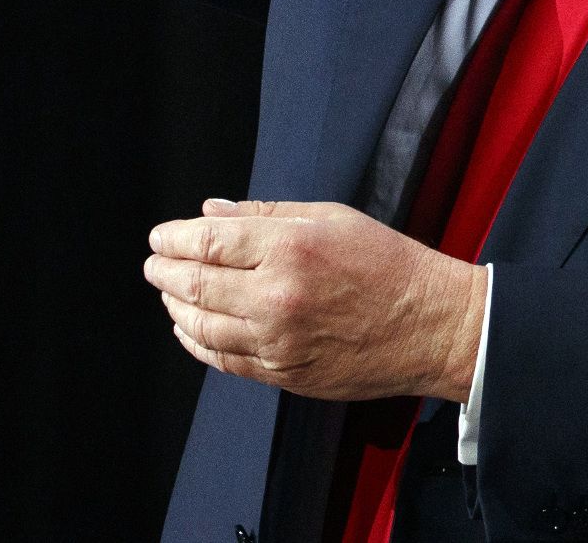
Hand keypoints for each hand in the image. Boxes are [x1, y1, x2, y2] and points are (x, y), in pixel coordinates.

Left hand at [144, 198, 488, 402]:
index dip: (173, 239)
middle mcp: (278, 296)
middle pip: (196, 285)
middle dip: (165, 273)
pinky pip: (225, 361)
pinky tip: (190, 331)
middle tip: (155, 264)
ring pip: (202, 328)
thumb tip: (210, 213)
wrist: (431, 326)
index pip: (207, 242)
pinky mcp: (285, 374)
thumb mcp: (330, 218)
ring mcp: (279, 341)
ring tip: (170, 294)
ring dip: (176, 309)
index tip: (161, 238)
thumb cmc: (388, 264)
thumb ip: (265, 214)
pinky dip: (198, 345)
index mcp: (290, 248)